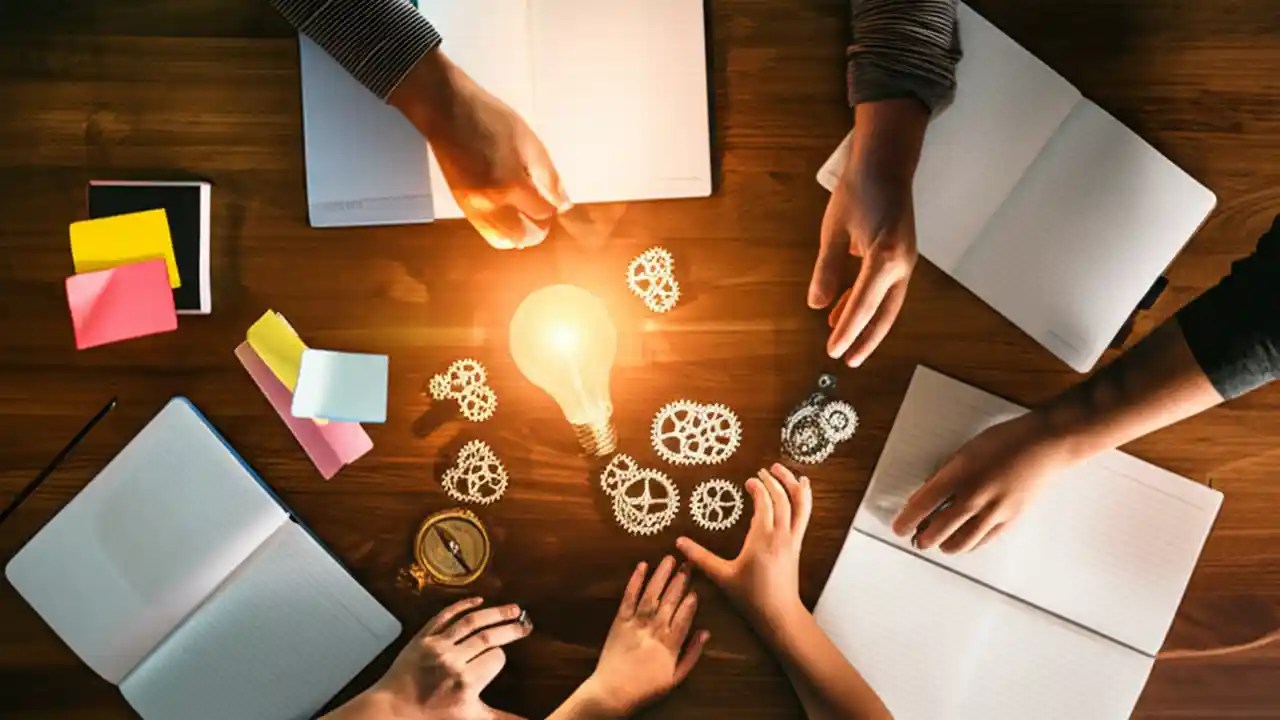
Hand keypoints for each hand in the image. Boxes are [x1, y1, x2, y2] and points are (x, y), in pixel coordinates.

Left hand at [366, 597, 531, 719]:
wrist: (392, 710)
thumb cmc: (430, 717)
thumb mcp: (470, 718)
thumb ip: (502, 718)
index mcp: (466, 682)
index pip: (496, 658)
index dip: (501, 657)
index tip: (500, 659)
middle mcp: (453, 661)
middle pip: (489, 637)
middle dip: (510, 629)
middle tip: (525, 625)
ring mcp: (437, 646)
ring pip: (471, 622)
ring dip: (495, 613)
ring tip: (513, 609)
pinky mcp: (423, 637)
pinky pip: (444, 616)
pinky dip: (462, 605)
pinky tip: (478, 601)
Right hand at [392, 51, 568, 249]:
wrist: (447, 111)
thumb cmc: (487, 118)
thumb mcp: (528, 141)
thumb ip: (548, 176)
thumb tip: (563, 203)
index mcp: (511, 184)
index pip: (542, 214)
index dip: (552, 208)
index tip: (553, 199)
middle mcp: (491, 203)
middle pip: (523, 237)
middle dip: (538, 228)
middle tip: (542, 210)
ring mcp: (473, 207)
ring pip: (503, 240)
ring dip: (519, 233)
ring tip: (525, 214)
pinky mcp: (462, 205)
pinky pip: (486, 231)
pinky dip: (502, 229)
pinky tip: (507, 211)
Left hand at [572, 556, 708, 717]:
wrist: (612, 692)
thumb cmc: (646, 688)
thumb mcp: (675, 678)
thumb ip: (692, 654)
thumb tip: (705, 633)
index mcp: (669, 645)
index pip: (683, 618)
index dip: (690, 603)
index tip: (697, 589)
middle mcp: (653, 631)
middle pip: (669, 602)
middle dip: (679, 582)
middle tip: (688, 564)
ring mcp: (635, 624)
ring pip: (651, 595)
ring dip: (661, 575)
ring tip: (669, 559)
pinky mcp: (619, 621)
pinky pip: (628, 598)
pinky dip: (635, 581)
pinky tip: (642, 567)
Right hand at [677, 464, 810, 624]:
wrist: (778, 613)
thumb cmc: (751, 596)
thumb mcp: (722, 576)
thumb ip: (701, 558)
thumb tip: (679, 543)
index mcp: (762, 538)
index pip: (764, 503)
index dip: (758, 488)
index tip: (749, 481)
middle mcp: (781, 534)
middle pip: (783, 499)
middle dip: (775, 481)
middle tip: (765, 469)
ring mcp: (792, 539)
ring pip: (799, 505)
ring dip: (794, 485)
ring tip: (789, 471)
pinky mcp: (797, 545)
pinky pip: (804, 515)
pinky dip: (805, 499)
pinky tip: (803, 490)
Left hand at [809, 99, 926, 366]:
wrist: (885, 163)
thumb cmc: (859, 190)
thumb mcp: (834, 231)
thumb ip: (827, 270)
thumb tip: (816, 305)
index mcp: (885, 258)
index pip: (863, 306)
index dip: (847, 332)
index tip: (834, 352)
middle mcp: (901, 264)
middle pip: (884, 314)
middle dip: (866, 339)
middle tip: (848, 361)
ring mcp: (905, 261)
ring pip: (887, 304)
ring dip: (866, 323)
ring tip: (844, 341)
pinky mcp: (900, 256)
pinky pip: (885, 288)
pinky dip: (867, 302)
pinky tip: (843, 309)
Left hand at [891, 413, 1076, 553]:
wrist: (1047, 444)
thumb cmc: (1007, 441)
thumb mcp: (966, 451)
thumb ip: (944, 475)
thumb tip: (924, 495)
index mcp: (960, 474)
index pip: (923, 504)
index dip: (907, 520)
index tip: (898, 528)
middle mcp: (975, 495)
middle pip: (939, 529)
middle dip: (924, 538)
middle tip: (917, 540)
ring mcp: (995, 510)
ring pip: (962, 542)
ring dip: (945, 546)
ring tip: (939, 544)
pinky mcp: (1012, 519)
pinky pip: (984, 540)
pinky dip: (970, 544)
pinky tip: (963, 542)